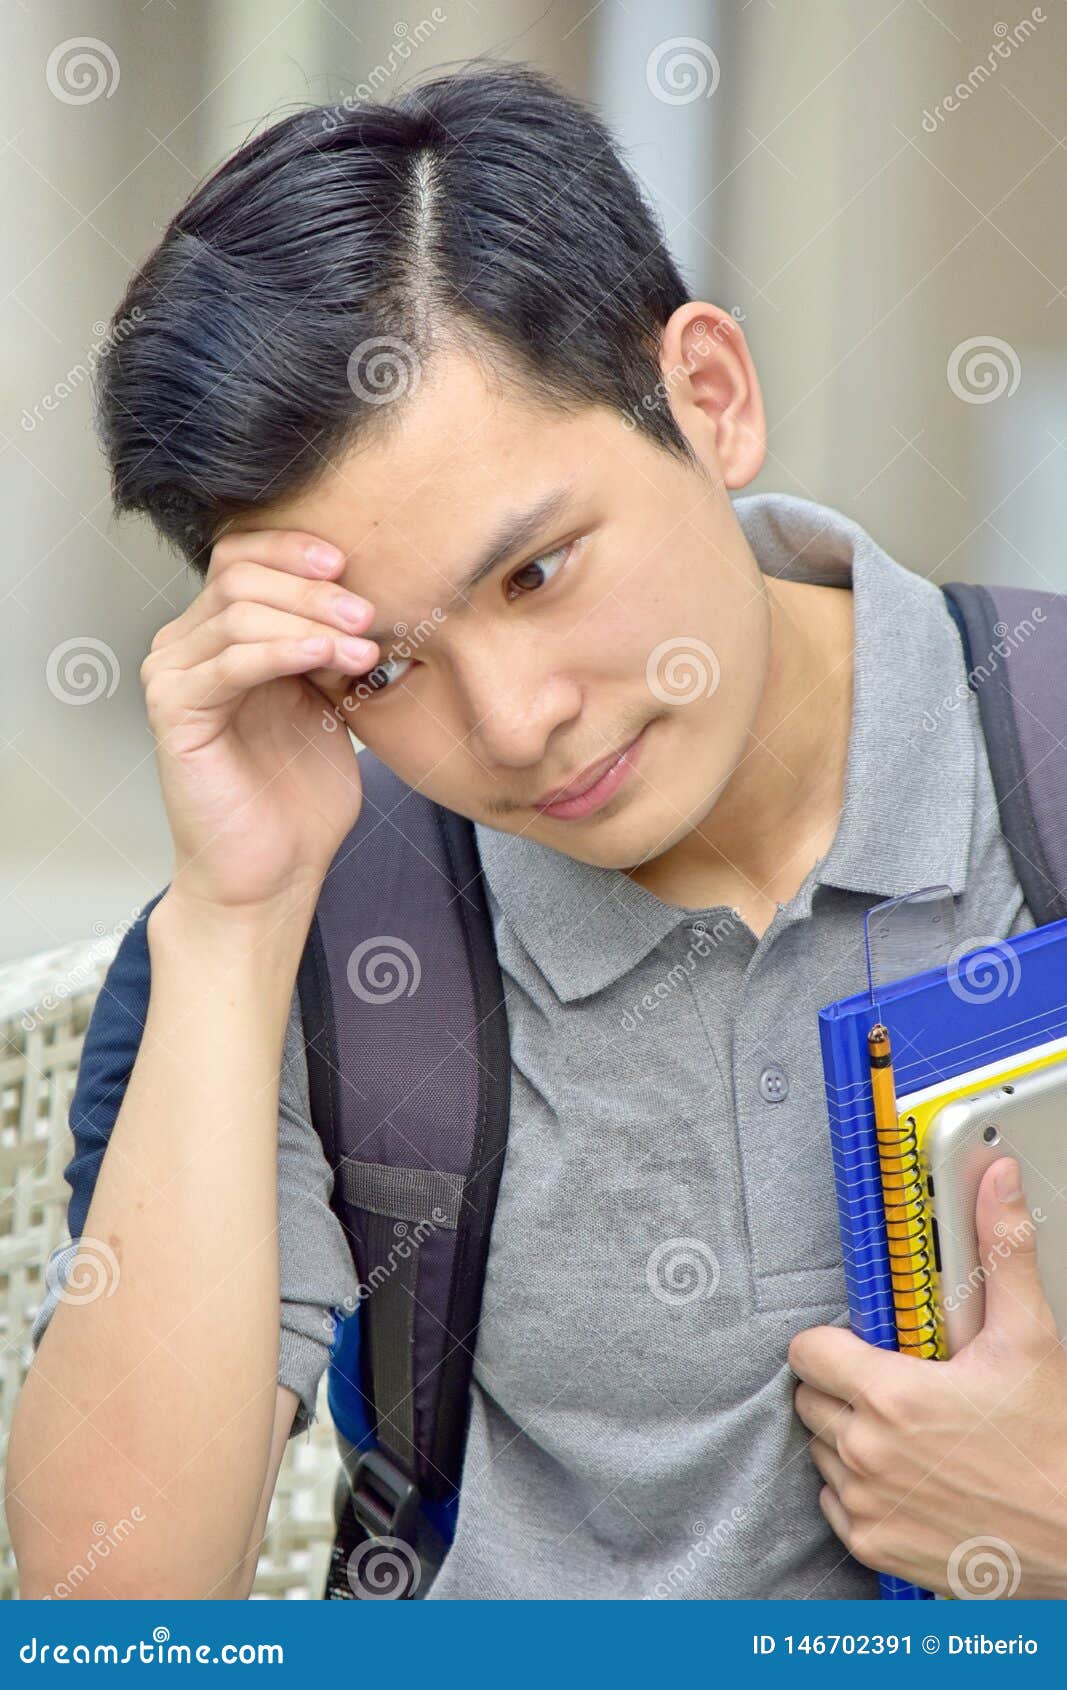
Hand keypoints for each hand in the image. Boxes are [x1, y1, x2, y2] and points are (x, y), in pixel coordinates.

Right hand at [140, 528, 380, 913]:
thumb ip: (329, 647)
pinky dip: (284, 651)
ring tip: (361, 648)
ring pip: (238, 611)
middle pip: (241, 575)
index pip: (241, 556)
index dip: (293, 548)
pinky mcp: (174, 713)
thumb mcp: (327, 701)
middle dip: (313, 589)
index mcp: (220, 637)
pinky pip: (230, 661)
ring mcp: (173, 677)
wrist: (271, 871)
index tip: (351, 562)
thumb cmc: (298, 796)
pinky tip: (326, 659)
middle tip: (367, 614)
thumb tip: (363, 597)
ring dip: (310, 620)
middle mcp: (186, 648)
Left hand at [789, 1156, 1066, 1596]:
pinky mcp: (874, 1547)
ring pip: (821, 1451)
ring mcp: (866, 1504)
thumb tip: (997, 1179)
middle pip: (810, 1399)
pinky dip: (861, 1491)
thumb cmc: (1055, 1446)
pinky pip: (834, 1504)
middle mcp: (866, 1452)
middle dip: (843, 1387)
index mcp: (891, 1394)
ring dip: (850, 1438)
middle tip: (897, 1387)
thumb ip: (1002, 1251)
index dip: (832, 1341)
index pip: (806, 1351)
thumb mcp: (1030, 1338)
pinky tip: (910, 1479)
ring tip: (910, 1434)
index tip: (863, 1345)